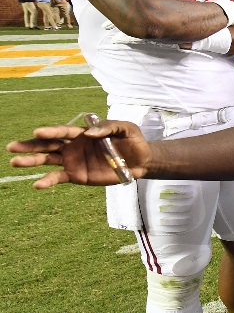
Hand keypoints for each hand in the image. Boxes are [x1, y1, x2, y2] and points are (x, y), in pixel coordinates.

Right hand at [7, 121, 149, 188]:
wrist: (141, 161)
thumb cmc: (133, 141)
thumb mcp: (126, 129)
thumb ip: (109, 127)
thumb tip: (89, 133)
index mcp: (82, 133)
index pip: (63, 131)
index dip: (51, 131)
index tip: (38, 132)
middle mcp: (73, 146)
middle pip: (48, 145)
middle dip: (30, 145)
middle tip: (12, 147)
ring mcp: (72, 161)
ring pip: (48, 160)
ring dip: (31, 161)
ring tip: (15, 162)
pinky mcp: (76, 175)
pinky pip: (58, 178)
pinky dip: (47, 181)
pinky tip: (37, 184)